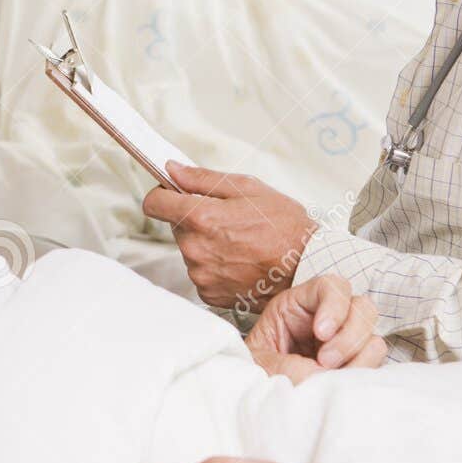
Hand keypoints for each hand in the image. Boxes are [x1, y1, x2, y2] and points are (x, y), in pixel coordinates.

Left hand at [142, 162, 315, 308]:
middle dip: (195, 220)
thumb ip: (204, 179)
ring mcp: (201, 274)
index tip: (171, 194)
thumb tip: (173, 170)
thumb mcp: (249, 189)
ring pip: (190, 250)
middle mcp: (196, 249)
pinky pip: (201, 272)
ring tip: (240, 242)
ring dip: (206, 244)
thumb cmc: (286, 229)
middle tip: (228, 219)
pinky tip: (239, 261)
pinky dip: (215, 266)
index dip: (163, 195)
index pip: (154, 203)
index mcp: (202, 218)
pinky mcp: (209, 293)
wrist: (307, 269)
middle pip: (176, 227)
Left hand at [247, 274, 386, 383]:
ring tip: (329, 374)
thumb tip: (323, 376)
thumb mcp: (261, 363)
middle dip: (347, 336)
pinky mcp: (355, 365)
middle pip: (362, 307)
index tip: (321, 333)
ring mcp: (345, 342)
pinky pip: (374, 364)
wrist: (260, 401)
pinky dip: (362, 372)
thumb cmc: (256, 374)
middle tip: (324, 361)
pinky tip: (339, 382)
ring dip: (357, 357)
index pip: (331, 286)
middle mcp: (328, 319)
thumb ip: (288, 366)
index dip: (333, 306)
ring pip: (373, 337)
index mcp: (298, 305)